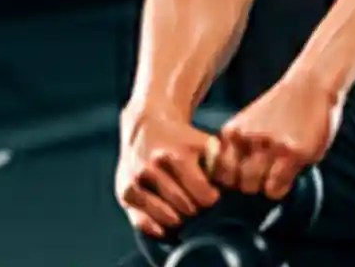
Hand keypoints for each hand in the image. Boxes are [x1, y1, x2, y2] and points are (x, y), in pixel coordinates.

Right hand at [116, 107, 220, 238]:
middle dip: (195, 209)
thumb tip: (230, 186)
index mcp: (176, 155)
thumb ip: (221, 162)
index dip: (211, 198)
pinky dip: (152, 226)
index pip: (201, 192)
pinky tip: (164, 228)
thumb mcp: (204, 142)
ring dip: (177, 218)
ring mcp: (136, 180)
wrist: (147, 126)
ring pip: (162, 214)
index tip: (213, 196)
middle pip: (183, 205)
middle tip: (197, 205)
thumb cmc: (182, 139)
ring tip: (183, 214)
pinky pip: (139, 219)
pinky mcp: (123, 190)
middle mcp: (153, 167)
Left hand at [214, 71, 343, 200]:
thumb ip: (240, 146)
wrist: (311, 85)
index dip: (231, 179)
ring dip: (263, 187)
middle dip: (247, 185)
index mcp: (232, 132)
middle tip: (263, 179)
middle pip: (234, 183)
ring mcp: (269, 146)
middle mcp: (246, 139)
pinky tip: (288, 177)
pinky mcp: (292, 153)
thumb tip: (232, 179)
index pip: (218, 172)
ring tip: (275, 177)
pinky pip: (275, 188)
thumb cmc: (281, 107)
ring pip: (252, 187)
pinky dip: (280, 188)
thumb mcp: (249, 122)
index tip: (244, 176)